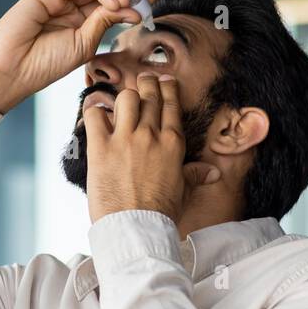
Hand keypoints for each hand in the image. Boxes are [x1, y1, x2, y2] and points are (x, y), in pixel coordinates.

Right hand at [0, 0, 152, 113]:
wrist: (13, 72)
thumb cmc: (45, 65)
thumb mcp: (85, 45)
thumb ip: (103, 22)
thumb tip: (130, 7)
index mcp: (78, 22)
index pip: (108, 3)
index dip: (130, 0)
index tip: (150, 5)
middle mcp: (68, 7)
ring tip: (130, 0)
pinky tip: (113, 2)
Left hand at [84, 73, 220, 224]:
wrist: (137, 228)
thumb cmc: (160, 213)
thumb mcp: (182, 190)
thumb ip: (195, 175)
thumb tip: (214, 172)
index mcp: (173, 143)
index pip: (170, 105)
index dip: (166, 88)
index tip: (162, 80)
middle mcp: (150, 135)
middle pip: (149, 95)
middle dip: (146, 84)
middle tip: (142, 81)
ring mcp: (125, 139)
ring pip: (126, 98)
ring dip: (123, 97)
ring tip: (120, 102)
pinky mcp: (101, 148)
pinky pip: (94, 115)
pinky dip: (94, 111)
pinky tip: (96, 115)